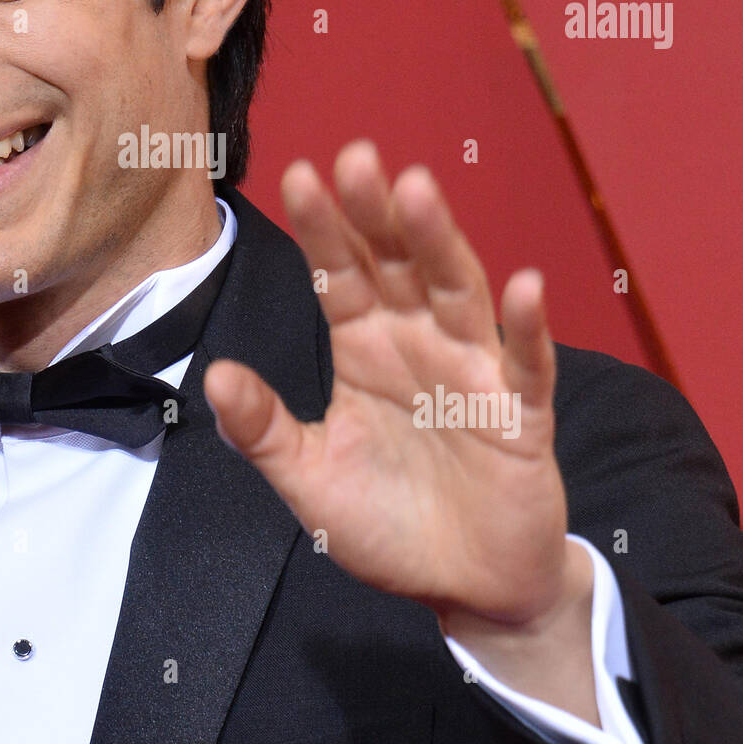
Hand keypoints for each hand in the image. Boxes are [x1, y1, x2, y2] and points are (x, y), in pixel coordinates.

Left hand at [205, 140, 573, 633]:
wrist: (464, 588)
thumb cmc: (385, 523)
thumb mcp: (309, 479)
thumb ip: (264, 430)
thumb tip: (214, 377)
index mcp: (363, 350)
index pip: (338, 276)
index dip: (321, 229)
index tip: (298, 175)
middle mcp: (417, 344)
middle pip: (396, 265)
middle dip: (376, 213)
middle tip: (356, 156)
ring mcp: (472, 373)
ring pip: (455, 294)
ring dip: (438, 243)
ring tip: (418, 188)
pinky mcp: (520, 415)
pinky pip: (526, 366)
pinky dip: (528, 328)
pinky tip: (523, 286)